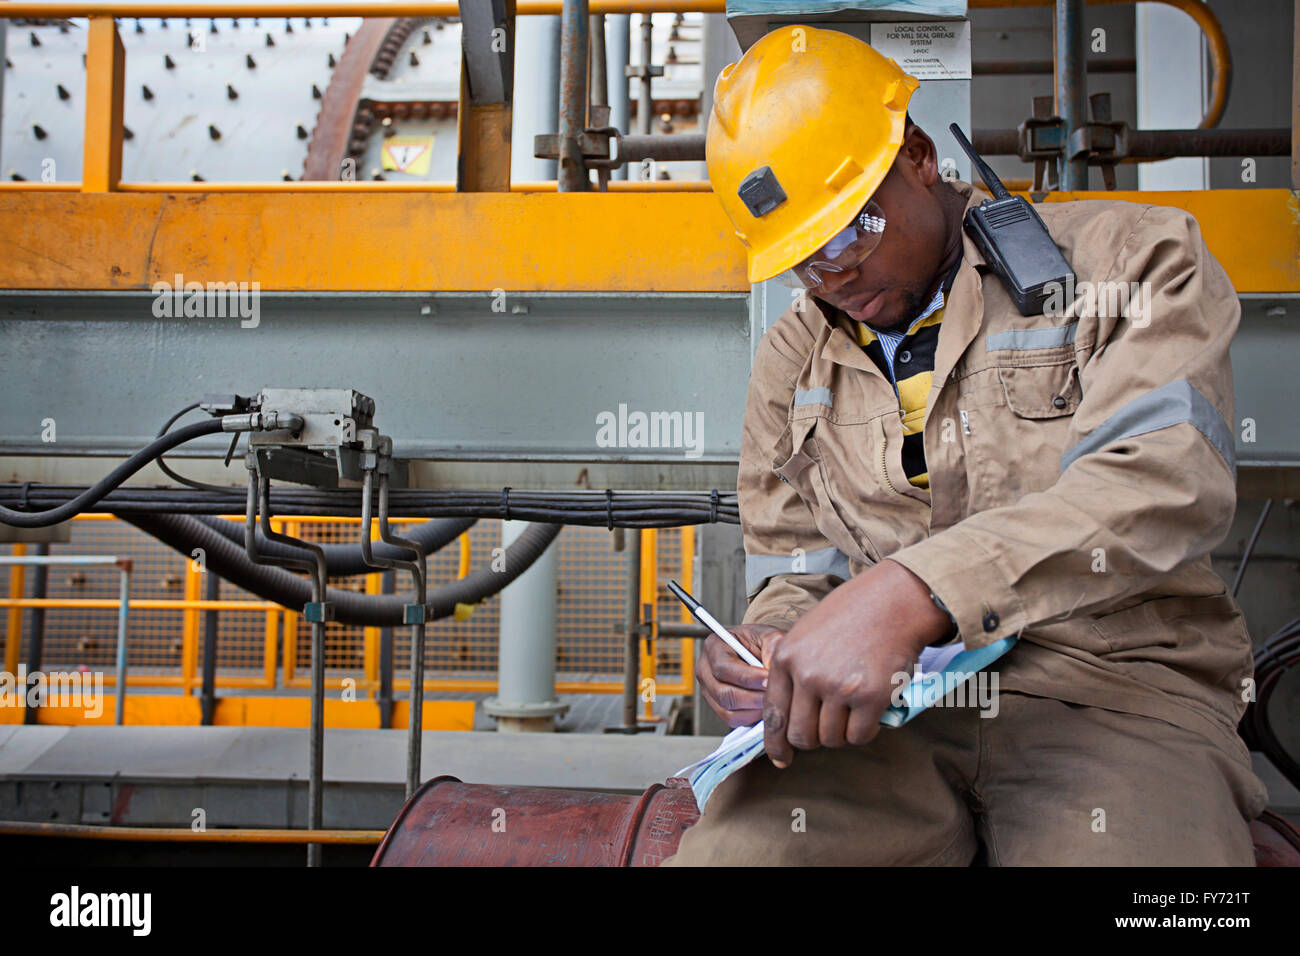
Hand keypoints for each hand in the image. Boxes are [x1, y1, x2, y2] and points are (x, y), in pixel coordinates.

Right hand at [696, 624, 784, 727]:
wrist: (757, 651)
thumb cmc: (760, 641)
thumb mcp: (769, 635)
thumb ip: (773, 646)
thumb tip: (774, 668)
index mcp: (714, 646)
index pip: (724, 667)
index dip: (748, 678)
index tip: (769, 681)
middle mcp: (706, 670)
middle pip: (724, 694)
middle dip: (753, 698)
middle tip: (775, 696)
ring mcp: (709, 690)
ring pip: (728, 711)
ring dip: (753, 710)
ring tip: (772, 702)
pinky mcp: (717, 706)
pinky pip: (732, 720)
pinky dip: (751, 718)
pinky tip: (764, 707)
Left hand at [763, 560, 951, 766]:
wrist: (892, 601)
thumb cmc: (851, 616)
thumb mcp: (805, 634)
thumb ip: (793, 671)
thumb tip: (787, 716)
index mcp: (785, 657)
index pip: (773, 715)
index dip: (776, 743)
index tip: (782, 758)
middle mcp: (808, 674)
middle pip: (801, 735)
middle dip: (813, 741)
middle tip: (827, 730)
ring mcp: (839, 687)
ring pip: (831, 739)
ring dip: (842, 734)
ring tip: (852, 711)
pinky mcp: (870, 697)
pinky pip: (859, 736)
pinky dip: (864, 732)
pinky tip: (869, 714)